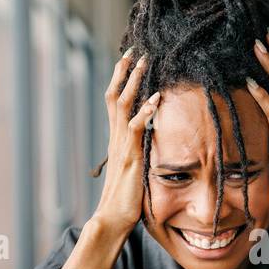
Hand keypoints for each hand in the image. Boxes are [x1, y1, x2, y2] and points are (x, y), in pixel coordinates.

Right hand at [91, 50, 159, 235]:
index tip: (131, 60)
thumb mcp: (135, 168)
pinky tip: (156, 99)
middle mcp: (116, 138)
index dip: (121, 79)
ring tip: (145, 62)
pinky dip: (145, 112)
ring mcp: (122, 146)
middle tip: (136, 49)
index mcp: (117, 139)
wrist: (112, 218)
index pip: (116, 102)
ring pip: (123, 105)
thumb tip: (152, 140)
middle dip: (125, 71)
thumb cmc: (125, 198)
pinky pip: (135, 129)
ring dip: (134, 82)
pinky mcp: (130, 158)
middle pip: (115, 96)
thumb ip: (140, 152)